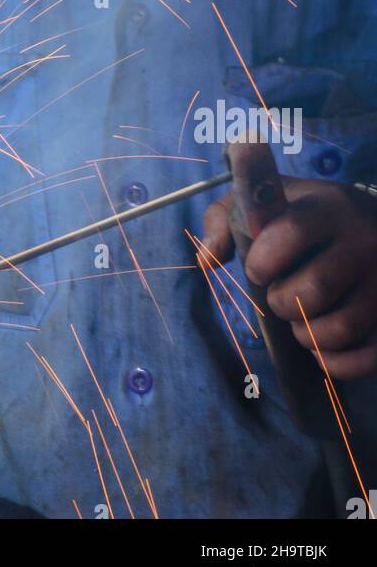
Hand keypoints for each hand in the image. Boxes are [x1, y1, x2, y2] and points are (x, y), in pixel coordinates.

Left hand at [203, 177, 376, 379]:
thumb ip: (224, 221)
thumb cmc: (307, 215)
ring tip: (302, 320)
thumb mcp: (267, 202)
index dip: (263, 260)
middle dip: (282, 303)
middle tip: (281, 297)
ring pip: (340, 328)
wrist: (375, 222)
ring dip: (307, 335)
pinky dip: (336, 363)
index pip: (290, 234)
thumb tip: (206, 262)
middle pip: (313, 290)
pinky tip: (324, 348)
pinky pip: (365, 357)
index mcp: (326, 207)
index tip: (258, 268)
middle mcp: (362, 241)